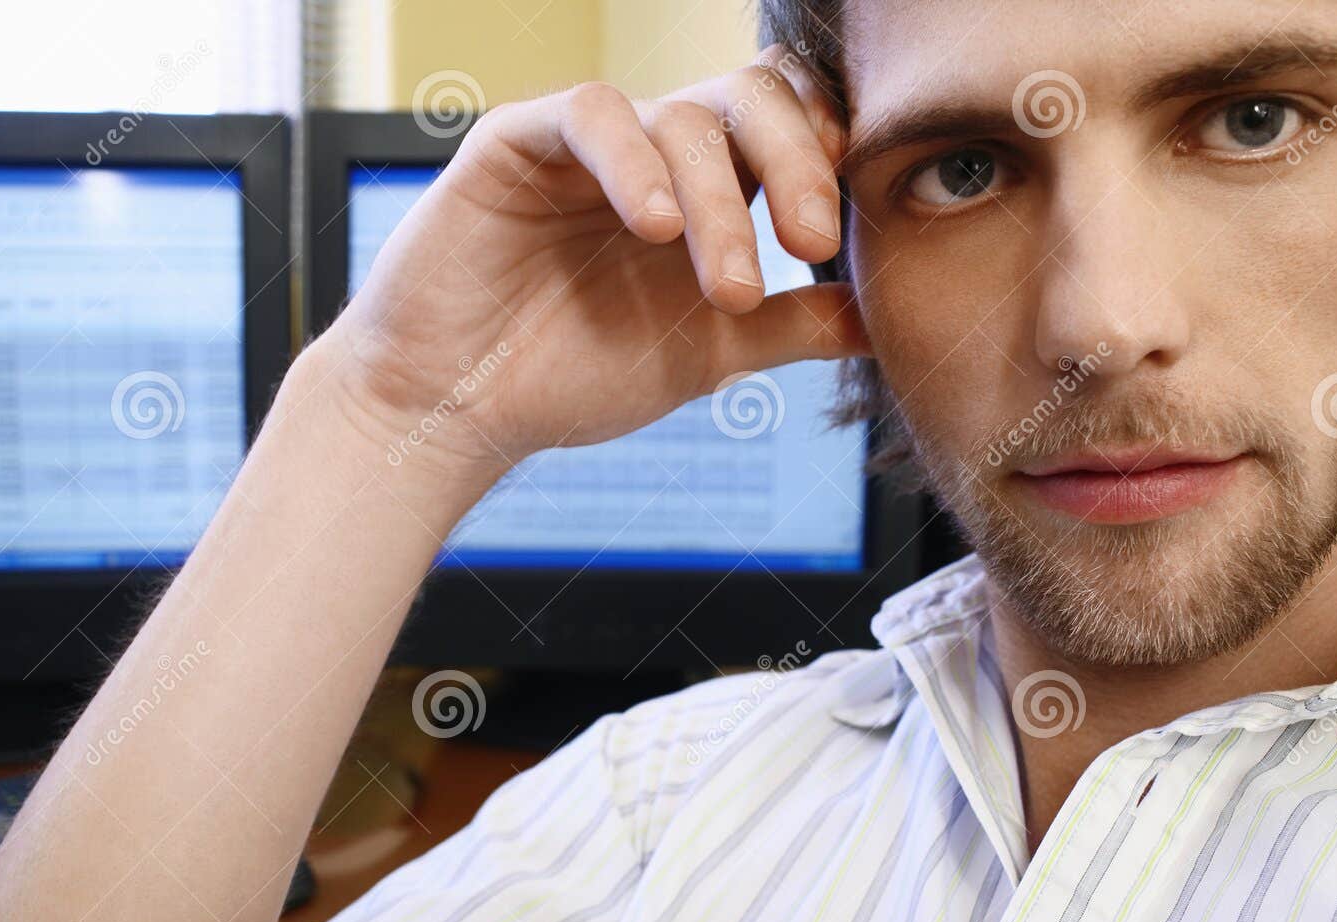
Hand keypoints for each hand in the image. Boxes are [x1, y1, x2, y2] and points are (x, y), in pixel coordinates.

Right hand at [302, 47, 870, 475]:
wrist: (454, 410)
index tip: (842, 235)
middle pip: (749, 96)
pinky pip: (593, 117)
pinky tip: (659, 230)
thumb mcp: (705, 355)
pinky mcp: (518, 141)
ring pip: (681, 117)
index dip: (827, 156)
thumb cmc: (568, 379)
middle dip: (797, 161)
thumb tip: (882, 316)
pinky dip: (637, 166)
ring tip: (728, 290)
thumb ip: (791, 327)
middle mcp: (651, 154)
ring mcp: (586, 144)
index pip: (784, 124)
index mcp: (700, 190)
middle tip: (814, 239)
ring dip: (723, 204)